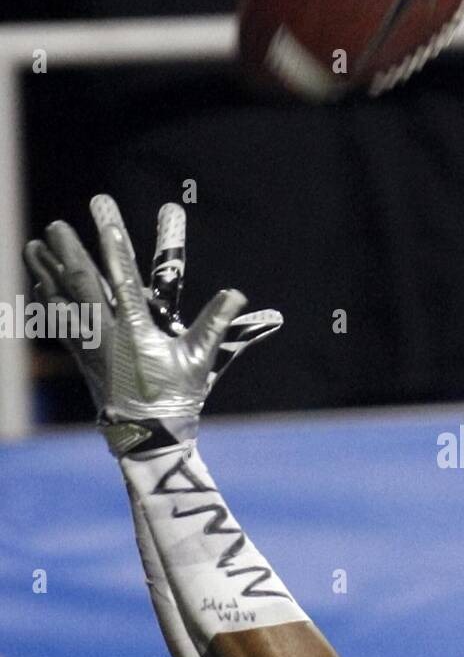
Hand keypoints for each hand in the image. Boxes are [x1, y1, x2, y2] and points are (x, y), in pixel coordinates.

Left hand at [24, 196, 281, 456]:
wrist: (145, 438)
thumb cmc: (175, 399)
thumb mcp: (199, 361)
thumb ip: (216, 324)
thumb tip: (237, 294)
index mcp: (136, 330)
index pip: (121, 278)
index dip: (112, 245)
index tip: (102, 218)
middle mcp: (107, 334)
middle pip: (81, 285)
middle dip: (68, 252)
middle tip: (56, 225)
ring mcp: (90, 346)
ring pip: (61, 301)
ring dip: (46, 272)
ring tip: (32, 246)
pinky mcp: (83, 358)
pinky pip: (59, 322)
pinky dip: (48, 300)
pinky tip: (39, 286)